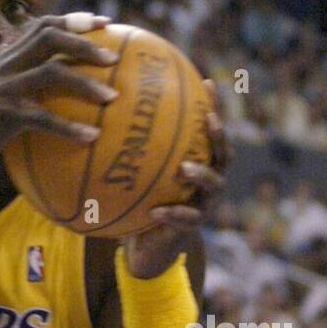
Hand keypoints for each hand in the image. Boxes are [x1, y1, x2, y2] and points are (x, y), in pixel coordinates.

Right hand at [0, 14, 120, 167]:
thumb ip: (26, 82)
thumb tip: (66, 88)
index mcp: (10, 56)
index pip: (43, 26)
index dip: (75, 20)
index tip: (105, 23)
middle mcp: (8, 64)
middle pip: (49, 38)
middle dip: (84, 44)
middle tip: (114, 59)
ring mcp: (6, 87)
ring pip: (52, 73)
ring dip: (86, 84)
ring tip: (112, 98)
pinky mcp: (4, 114)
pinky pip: (43, 119)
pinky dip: (70, 128)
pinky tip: (92, 138)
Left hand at [120, 80, 227, 278]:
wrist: (148, 243)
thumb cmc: (141, 199)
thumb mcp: (136, 171)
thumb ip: (130, 146)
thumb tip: (103, 108)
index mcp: (200, 161)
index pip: (210, 130)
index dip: (213, 107)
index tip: (208, 83)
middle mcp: (209, 179)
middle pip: (223, 154)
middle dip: (219, 136)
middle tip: (209, 119)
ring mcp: (204, 204)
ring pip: (212, 185)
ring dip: (201, 175)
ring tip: (185, 169)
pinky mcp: (191, 228)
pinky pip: (186, 220)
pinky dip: (172, 214)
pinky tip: (155, 212)